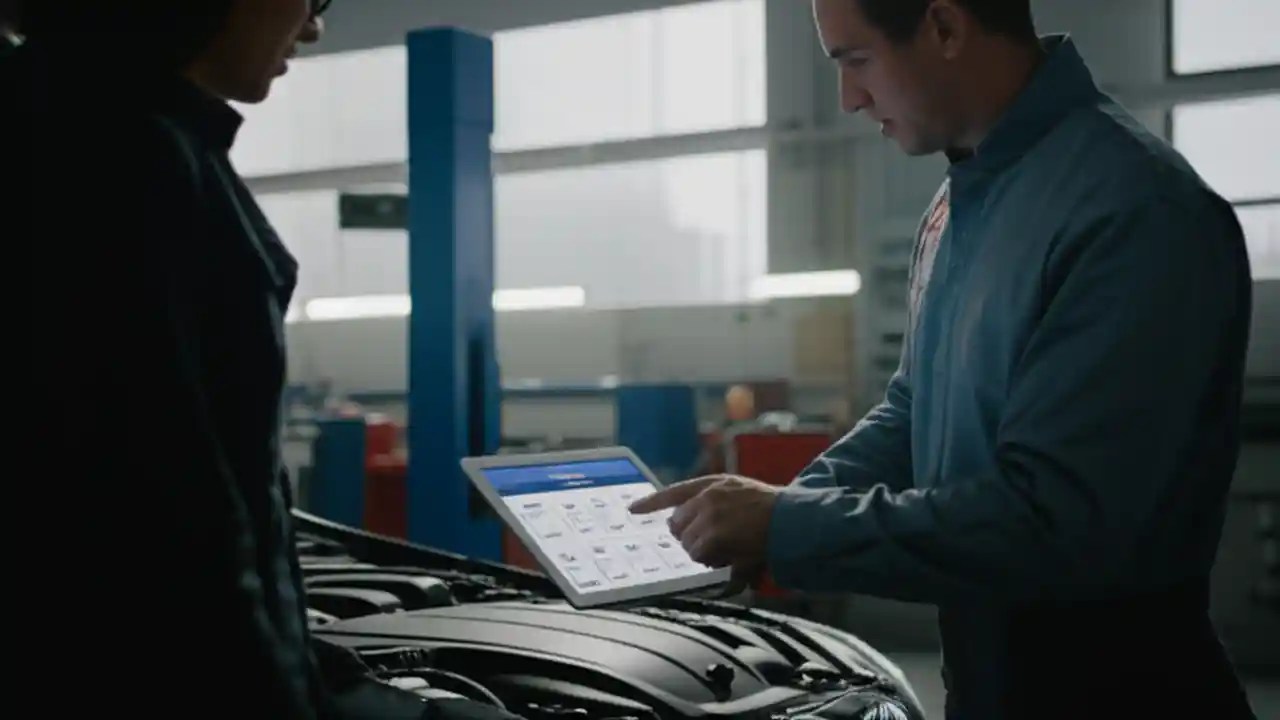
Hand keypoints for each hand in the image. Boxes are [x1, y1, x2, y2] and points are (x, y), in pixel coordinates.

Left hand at [629, 475, 779, 576]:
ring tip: (728, 549)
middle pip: (677, 525)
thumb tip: (684, 523)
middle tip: (714, 543)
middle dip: (690, 537)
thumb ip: (713, 504)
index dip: (652, 502)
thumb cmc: (771, 511)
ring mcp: (708, 515)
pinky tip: (730, 556)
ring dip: (703, 552)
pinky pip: (699, 554)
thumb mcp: (740, 493)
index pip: (674, 492)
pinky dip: (711, 561)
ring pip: (687, 544)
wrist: (792, 518)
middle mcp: (707, 497)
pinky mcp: (713, 534)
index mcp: (713, 484)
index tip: (633, 509)